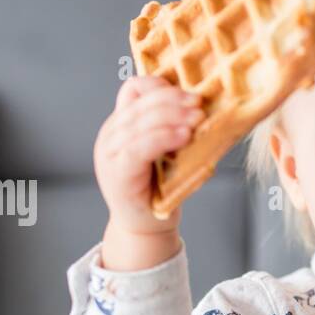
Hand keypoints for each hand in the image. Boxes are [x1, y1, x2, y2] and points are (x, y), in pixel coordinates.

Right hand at [93, 76, 203, 268]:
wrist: (145, 228)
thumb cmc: (160, 189)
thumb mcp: (166, 151)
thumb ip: (172, 129)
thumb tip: (203, 107)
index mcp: (121, 124)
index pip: (133, 89)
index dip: (160, 86)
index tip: (189, 94)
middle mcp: (111, 134)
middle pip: (139, 103)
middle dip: (173, 100)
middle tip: (199, 105)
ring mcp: (110, 153)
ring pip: (140, 123)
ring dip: (172, 117)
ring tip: (197, 119)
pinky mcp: (117, 172)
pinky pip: (139, 147)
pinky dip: (163, 138)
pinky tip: (183, 136)